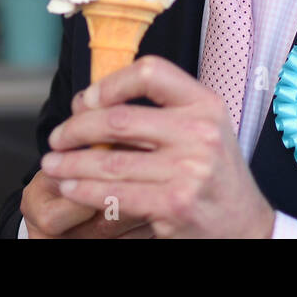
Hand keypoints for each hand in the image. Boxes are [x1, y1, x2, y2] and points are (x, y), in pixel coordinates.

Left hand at [40, 56, 276, 238]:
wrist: (245, 223)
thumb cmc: (215, 171)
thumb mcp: (203, 127)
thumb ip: (161, 112)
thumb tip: (91, 103)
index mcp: (205, 103)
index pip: (151, 73)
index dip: (111, 83)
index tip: (86, 100)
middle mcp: (200, 132)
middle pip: (119, 119)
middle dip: (77, 128)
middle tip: (58, 137)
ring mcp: (188, 169)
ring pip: (111, 160)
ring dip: (71, 162)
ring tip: (52, 164)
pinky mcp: (174, 204)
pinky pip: (115, 194)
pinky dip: (84, 190)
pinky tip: (69, 187)